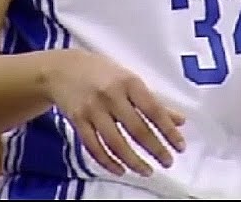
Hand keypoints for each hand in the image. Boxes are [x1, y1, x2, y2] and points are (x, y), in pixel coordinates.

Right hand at [44, 48, 186, 176]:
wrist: (61, 69)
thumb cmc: (101, 73)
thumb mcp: (128, 80)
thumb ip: (153, 101)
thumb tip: (179, 121)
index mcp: (128, 82)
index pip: (153, 110)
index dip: (168, 130)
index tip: (179, 146)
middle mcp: (110, 95)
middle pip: (136, 128)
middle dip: (155, 149)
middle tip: (167, 162)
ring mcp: (92, 109)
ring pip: (115, 142)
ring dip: (133, 160)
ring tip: (146, 170)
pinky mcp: (78, 120)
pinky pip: (94, 147)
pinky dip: (108, 161)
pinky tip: (120, 169)